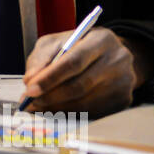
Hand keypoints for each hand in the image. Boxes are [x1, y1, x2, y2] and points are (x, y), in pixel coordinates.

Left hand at [20, 27, 149, 117]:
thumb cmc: (78, 47)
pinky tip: (55, 110)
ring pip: (85, 103)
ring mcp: (124, 82)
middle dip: (51, 96)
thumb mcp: (57, 43)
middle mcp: (118, 60)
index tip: (29, 89)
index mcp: (101, 39)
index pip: (74, 61)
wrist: (111, 56)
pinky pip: (92, 113)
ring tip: (38, 107)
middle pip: (80, 85)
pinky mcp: (124, 100)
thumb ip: (41, 58)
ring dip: (57, 108)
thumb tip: (29, 81)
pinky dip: (69, 114)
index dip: (50, 78)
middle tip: (30, 103)